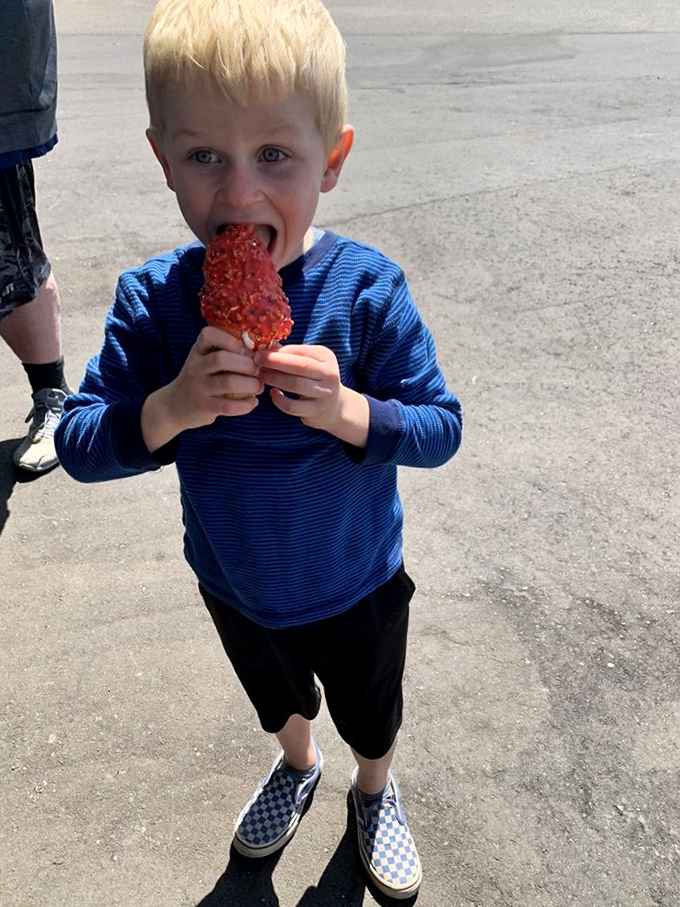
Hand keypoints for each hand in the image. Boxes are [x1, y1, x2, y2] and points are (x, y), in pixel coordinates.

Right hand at [142, 327, 262, 450]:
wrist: (175, 405)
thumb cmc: (202, 378)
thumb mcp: (206, 360)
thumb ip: (229, 352)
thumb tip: (271, 347)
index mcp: (198, 350)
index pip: (208, 335)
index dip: (229, 339)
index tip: (243, 349)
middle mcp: (196, 366)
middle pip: (221, 359)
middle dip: (246, 364)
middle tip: (258, 370)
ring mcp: (198, 387)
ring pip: (228, 382)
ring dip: (250, 385)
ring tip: (258, 387)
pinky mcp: (203, 406)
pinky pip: (228, 406)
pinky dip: (245, 405)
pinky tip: (252, 402)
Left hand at [255, 344, 368, 445]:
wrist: (334, 406)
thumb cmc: (315, 379)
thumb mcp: (310, 362)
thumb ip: (291, 354)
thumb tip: (267, 347)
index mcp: (326, 357)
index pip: (300, 351)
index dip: (279, 352)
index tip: (261, 352)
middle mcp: (329, 374)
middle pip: (299, 366)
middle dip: (275, 362)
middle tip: (257, 361)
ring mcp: (324, 394)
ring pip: (295, 385)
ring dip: (274, 379)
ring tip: (261, 376)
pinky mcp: (316, 411)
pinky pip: (293, 406)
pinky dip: (279, 400)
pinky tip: (273, 393)